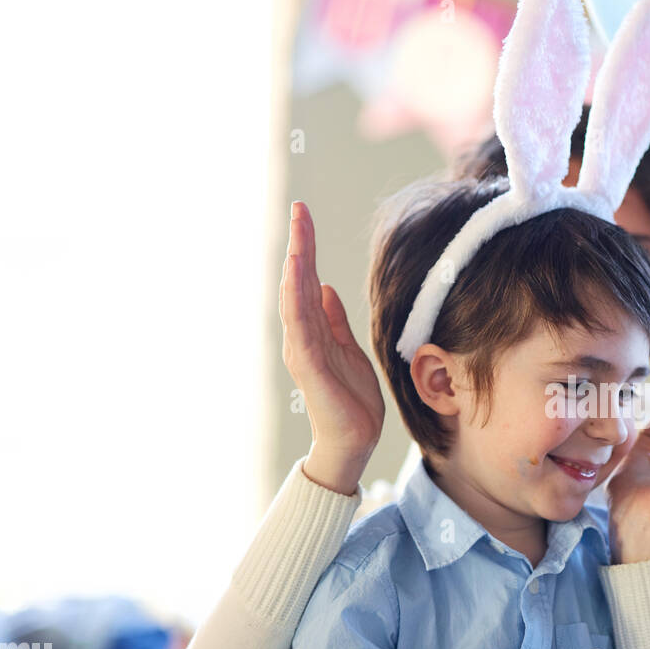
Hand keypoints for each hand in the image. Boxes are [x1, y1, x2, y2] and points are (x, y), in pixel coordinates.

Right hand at [281, 202, 384, 492]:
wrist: (353, 440)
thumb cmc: (351, 399)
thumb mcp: (348, 350)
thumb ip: (335, 321)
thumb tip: (327, 288)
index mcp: (313, 330)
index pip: (307, 281)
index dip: (306, 248)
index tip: (304, 215)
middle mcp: (302, 336)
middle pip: (297, 282)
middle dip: (298, 245)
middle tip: (298, 209)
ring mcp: (303, 350)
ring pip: (295, 298)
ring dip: (296, 265)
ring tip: (297, 233)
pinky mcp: (310, 366)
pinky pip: (302, 326)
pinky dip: (298, 299)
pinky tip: (299, 275)